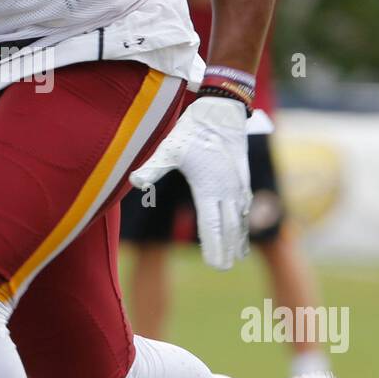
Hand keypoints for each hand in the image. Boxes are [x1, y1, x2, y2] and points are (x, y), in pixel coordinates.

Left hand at [130, 95, 250, 269]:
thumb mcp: (171, 148)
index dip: (214, 247)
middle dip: (226, 248)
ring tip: (238, 256)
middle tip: (224, 268)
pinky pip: (244, 205)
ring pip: (239, 217)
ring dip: (238, 237)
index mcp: (209, 188)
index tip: (216, 265)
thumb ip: (154, 167)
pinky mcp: (241, 177)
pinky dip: (244, 221)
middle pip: (228, 227)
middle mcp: (226, 189)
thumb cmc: (193, 129)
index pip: (212, 226)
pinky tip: (243, 228)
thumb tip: (134, 181)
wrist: (222, 109)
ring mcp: (237, 183)